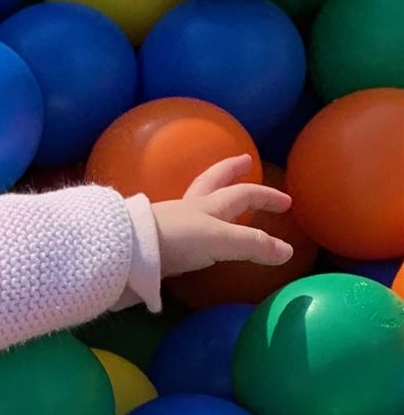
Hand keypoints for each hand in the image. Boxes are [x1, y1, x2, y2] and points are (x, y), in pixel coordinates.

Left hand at [151, 156, 294, 279]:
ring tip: (215, 193)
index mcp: (209, 205)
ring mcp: (168, 222)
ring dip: (207, 193)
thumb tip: (286, 251)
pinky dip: (188, 221)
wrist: (127, 254)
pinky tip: (187, 228)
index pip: (243, 194)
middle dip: (230, 171)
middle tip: (244, 161)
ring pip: (192, 200)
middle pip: (212, 182)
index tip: (286, 202)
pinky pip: (176, 226)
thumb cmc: (177, 240)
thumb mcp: (221, 241)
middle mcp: (188, 209)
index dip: (266, 197)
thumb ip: (253, 244)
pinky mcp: (152, 240)